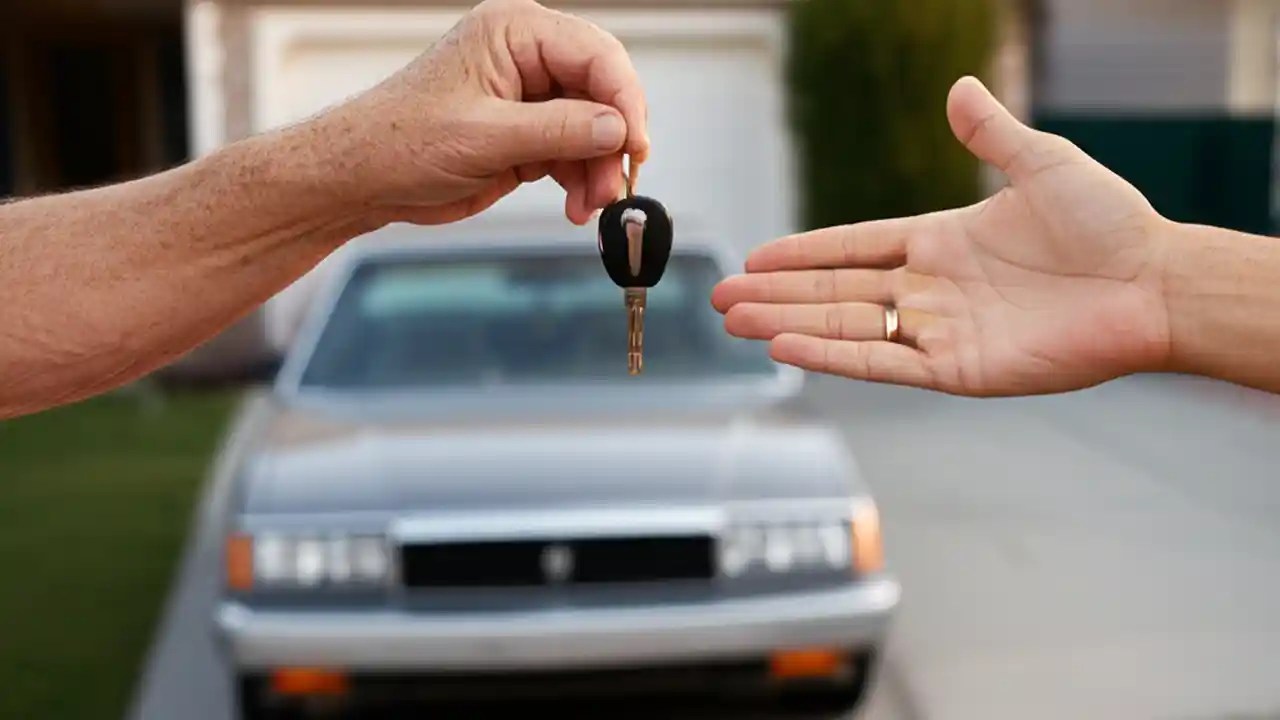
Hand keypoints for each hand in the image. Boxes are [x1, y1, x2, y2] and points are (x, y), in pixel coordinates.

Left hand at [314, 0, 647, 226]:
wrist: (361, 179)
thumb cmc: (400, 142)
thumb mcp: (484, 137)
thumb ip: (557, 131)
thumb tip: (616, 129)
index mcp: (513, 33)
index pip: (596, 53)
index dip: (625, 99)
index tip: (636, 145)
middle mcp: (526, 58)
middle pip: (601, 92)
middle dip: (612, 142)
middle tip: (615, 185)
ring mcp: (529, 98)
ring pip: (593, 129)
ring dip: (598, 171)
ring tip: (589, 207)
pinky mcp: (526, 135)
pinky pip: (573, 154)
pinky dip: (581, 182)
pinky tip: (576, 208)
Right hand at [712, 77, 1172, 396]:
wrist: (1153, 283)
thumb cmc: (1107, 221)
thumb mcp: (1042, 163)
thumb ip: (990, 135)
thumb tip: (958, 90)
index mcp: (940, 241)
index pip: (852, 248)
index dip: (802, 253)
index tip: (754, 257)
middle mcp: (930, 288)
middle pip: (834, 292)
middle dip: (775, 295)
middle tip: (720, 298)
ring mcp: (940, 331)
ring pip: (845, 327)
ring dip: (788, 323)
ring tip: (734, 322)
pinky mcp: (957, 369)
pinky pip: (882, 362)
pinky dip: (834, 356)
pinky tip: (788, 347)